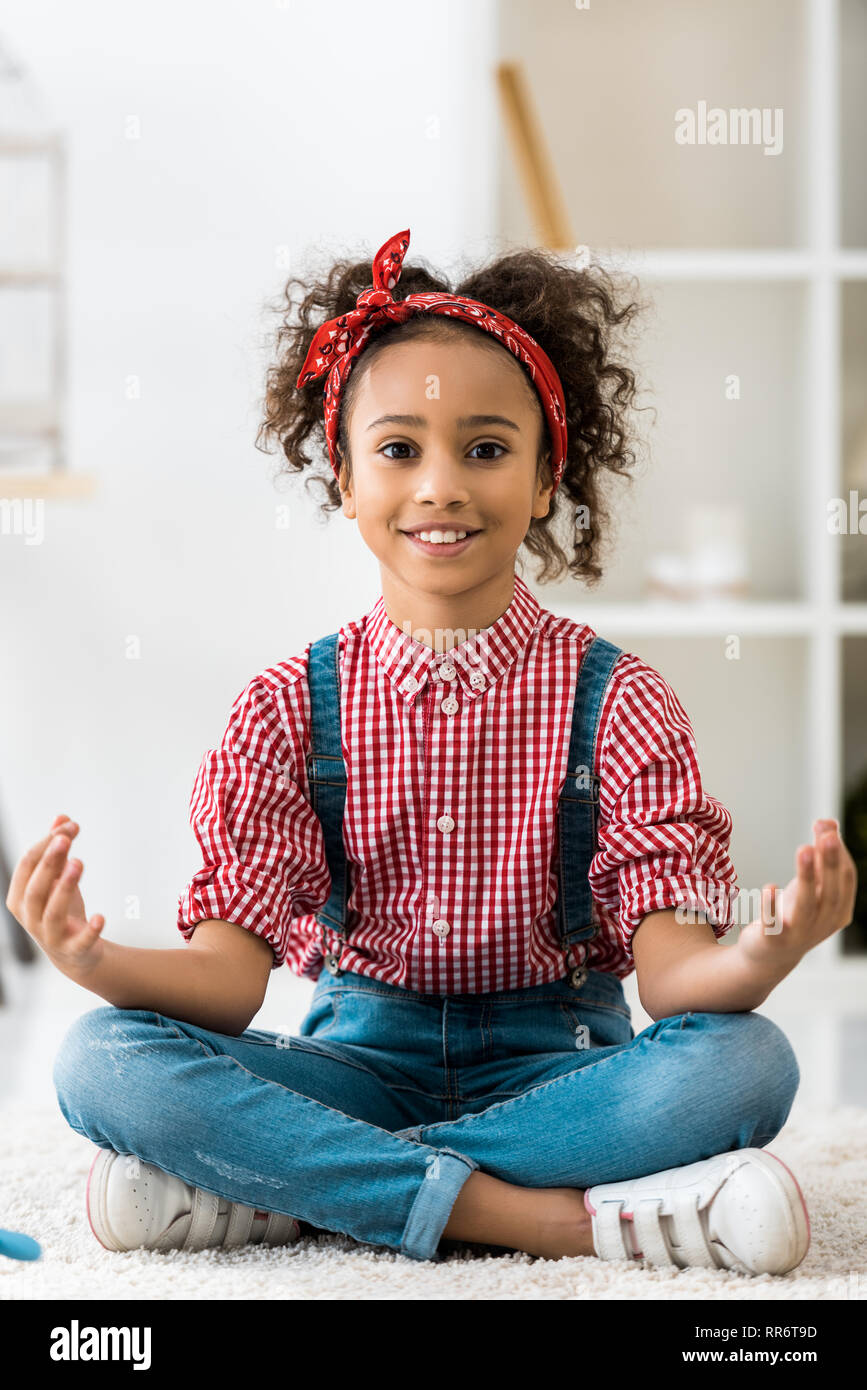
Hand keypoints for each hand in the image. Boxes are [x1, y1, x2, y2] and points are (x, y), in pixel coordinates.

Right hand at [5, 813, 105, 976]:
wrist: (76, 953)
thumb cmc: (63, 910)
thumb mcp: (59, 878)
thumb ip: (58, 850)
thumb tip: (62, 817)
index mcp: (19, 897)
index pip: (27, 866)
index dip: (46, 844)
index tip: (70, 826)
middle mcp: (29, 917)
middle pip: (35, 888)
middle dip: (48, 862)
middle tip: (65, 838)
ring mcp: (49, 936)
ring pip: (52, 912)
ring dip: (64, 887)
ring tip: (78, 863)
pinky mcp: (72, 950)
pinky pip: (79, 941)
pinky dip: (90, 930)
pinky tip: (101, 917)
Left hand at [738, 817, 857, 970]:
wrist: (768, 955)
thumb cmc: (793, 912)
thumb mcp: (810, 884)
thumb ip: (820, 854)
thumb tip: (827, 821)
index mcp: (840, 909)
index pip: (846, 879)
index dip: (839, 853)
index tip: (825, 826)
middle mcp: (825, 924)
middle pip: (832, 892)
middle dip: (829, 862)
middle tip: (826, 835)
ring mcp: (801, 935)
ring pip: (808, 906)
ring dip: (807, 877)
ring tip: (803, 849)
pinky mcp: (774, 941)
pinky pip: (776, 924)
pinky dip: (772, 907)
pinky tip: (770, 887)